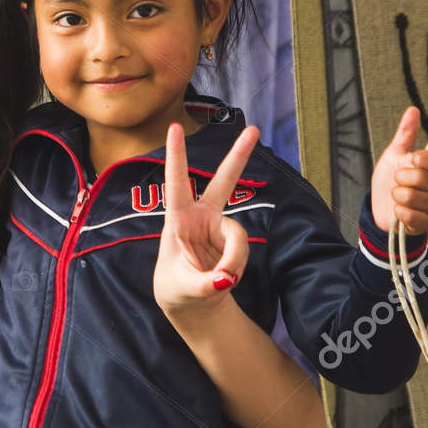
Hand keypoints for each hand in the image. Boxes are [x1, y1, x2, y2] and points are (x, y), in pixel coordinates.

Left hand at [154, 122, 259, 324]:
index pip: (176, 182)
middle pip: (223, 181)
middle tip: (253, 130)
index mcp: (177, 219)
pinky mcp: (232, 239)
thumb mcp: (186, 289)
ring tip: (221, 279)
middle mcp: (200, 216)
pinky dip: (236, 267)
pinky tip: (225, 277)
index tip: (174, 127)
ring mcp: (219, 226)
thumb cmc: (177, 287)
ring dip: (233, 260)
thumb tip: (227, 278)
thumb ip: (207, 284)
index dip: (176, 155)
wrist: (189, 300)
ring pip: (238, 236)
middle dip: (239, 156)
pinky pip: (242, 250)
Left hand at [369, 106, 427, 233]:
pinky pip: (413, 216)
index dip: (422, 159)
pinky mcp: (427, 223)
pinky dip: (400, 213)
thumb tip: (413, 109)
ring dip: (397, 196)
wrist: (379, 207)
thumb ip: (405, 134)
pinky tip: (398, 211)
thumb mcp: (394, 155)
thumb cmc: (389, 180)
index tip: (409, 159)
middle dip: (401, 179)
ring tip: (396, 196)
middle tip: (397, 181)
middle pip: (423, 179)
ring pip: (415, 198)